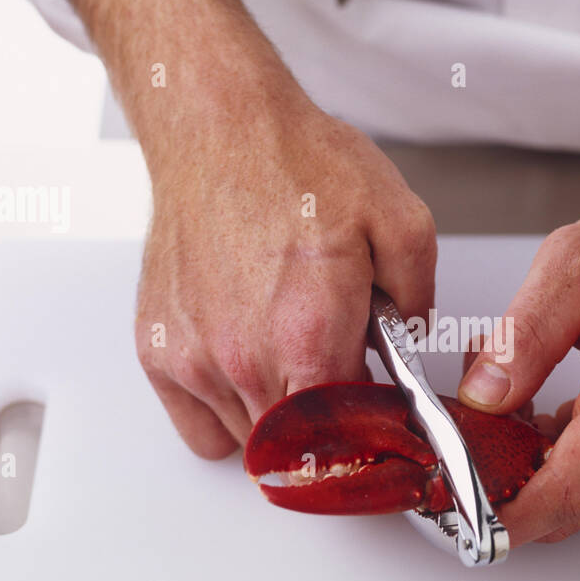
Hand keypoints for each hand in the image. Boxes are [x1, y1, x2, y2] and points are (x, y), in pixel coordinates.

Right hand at [135, 105, 435, 455]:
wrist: (219, 128)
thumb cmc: (298, 165)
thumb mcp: (400, 221)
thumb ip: (421, 297)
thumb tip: (414, 340)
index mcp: (310, 338)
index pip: (349, 436)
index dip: (372, 430)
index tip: (377, 415)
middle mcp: (246, 360)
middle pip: (300, 451)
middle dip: (330, 431)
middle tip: (339, 383)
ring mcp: (195, 361)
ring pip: (250, 446)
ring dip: (279, 424)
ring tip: (292, 363)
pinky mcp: (159, 353)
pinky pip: (200, 432)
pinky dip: (228, 420)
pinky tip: (249, 376)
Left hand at [457, 115, 579, 542]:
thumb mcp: (578, 261)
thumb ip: (524, 333)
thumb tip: (483, 395)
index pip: (573, 484)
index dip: (512, 514)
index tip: (463, 516)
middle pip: (572, 504)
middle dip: (505, 491)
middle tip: (454, 453)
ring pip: (579, 496)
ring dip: (528, 468)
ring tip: (496, 408)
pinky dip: (552, 458)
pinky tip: (529, 412)